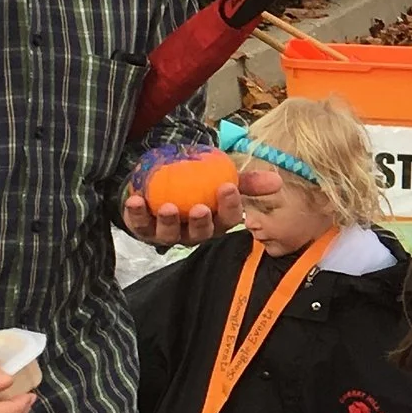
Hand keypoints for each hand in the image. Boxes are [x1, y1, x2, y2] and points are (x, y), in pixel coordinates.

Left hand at [122, 186, 245, 249]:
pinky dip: (136, 213)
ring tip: (168, 207)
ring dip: (168, 222)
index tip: (228, 187)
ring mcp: (166, 233)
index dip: (229, 207)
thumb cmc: (197, 183)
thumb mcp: (220, 178)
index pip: (227, 220)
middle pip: (199, 234)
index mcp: (215, 223)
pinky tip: (135, 200)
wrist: (161, 181)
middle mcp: (192, 233)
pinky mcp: (142, 229)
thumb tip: (276, 181)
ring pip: (168, 234)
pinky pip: (139, 224)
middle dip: (200, 223)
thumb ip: (246, 181)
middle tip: (200, 208)